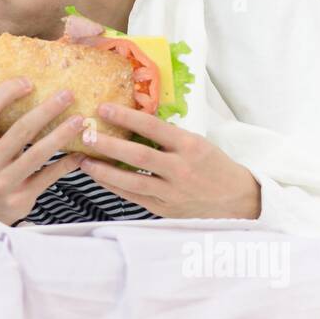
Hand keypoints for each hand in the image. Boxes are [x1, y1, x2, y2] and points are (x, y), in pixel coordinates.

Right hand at [0, 78, 87, 226]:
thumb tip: (28, 88)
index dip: (7, 92)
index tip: (29, 82)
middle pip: (21, 129)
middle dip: (47, 109)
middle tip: (67, 95)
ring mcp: (3, 182)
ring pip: (38, 153)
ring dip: (62, 134)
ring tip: (80, 120)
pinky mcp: (21, 198)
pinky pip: (49, 176)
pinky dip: (67, 164)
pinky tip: (80, 153)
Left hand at [77, 103, 260, 218]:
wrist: (237, 201)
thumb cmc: (213, 165)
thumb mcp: (197, 143)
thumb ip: (168, 136)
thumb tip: (131, 120)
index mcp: (191, 146)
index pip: (153, 127)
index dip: (126, 117)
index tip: (103, 109)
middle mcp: (181, 169)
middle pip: (138, 156)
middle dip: (108, 145)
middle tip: (85, 134)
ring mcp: (172, 192)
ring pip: (131, 181)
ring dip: (103, 171)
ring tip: (82, 160)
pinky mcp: (165, 210)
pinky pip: (133, 197)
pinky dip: (113, 187)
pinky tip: (98, 177)